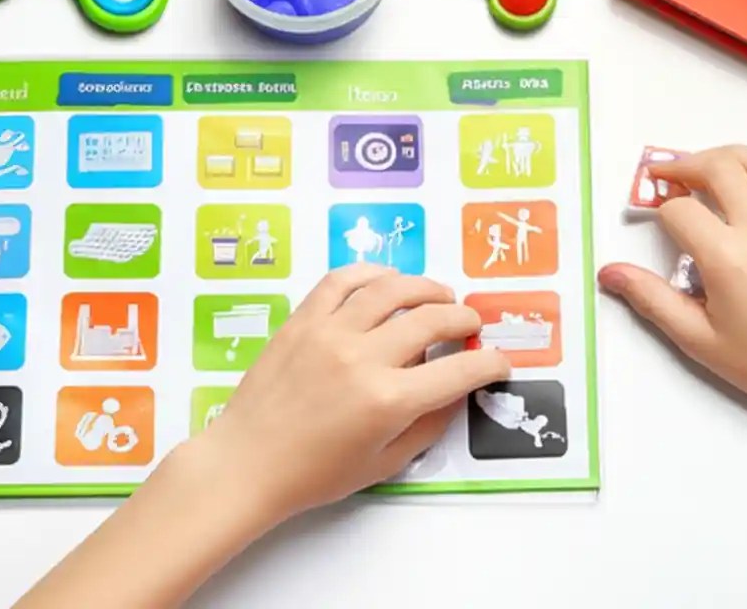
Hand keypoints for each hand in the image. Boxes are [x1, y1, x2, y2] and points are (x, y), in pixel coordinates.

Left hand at [197, 264, 509, 523]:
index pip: (459, 371)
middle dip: (463, 318)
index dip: (490, 363)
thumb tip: (456, 391)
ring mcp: (330, 333)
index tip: (498, 361)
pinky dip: (372, 273)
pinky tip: (389, 281)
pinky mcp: (303, 320)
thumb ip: (429, 424)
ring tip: (440, 295)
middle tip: (470, 324)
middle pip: (432, 319)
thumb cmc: (313, 473)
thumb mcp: (385, 462)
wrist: (247, 463)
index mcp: (388, 401)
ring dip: (427, 287)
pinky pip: (343, 280)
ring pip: (392, 289)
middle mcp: (363, 359)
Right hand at [600, 145, 746, 418]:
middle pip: (720, 168)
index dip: (662, 209)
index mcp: (728, 259)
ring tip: (713, 166)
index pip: (681, 210)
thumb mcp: (696, 336)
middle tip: (672, 175)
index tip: (660, 217)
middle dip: (688, 165)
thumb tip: (609, 272)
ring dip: (731, 156)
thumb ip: (651, 298)